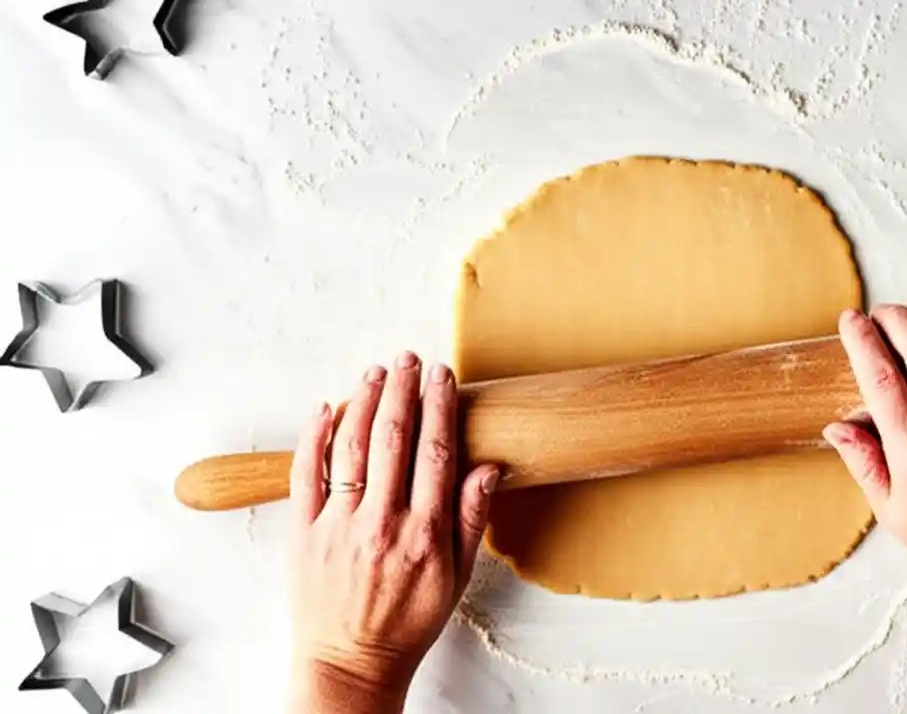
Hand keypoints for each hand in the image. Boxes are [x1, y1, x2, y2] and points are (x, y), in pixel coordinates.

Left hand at [288, 352, 499, 711]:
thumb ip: (472, 519)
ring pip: (350, 447)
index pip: (435, 452)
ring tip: (376, 371)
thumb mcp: (457, 578)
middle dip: (402, 390)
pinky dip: (314, 436)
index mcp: (425, 534)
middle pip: (392, 438)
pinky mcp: (302, 532)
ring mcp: (338, 526)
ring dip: (363, 400)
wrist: (351, 662)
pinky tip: (326, 407)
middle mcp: (381, 524)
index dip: (439, 407)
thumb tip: (489, 468)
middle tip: (409, 359)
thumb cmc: (406, 622)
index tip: (442, 377)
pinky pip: (304, 474)